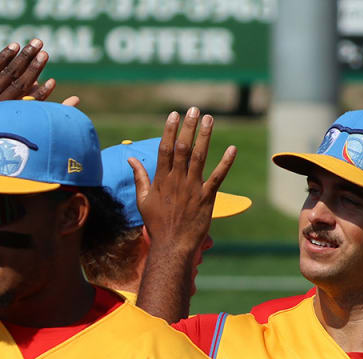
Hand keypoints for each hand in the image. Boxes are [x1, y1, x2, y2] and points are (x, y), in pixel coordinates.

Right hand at [0, 40, 58, 140]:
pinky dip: (40, 93)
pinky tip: (51, 83)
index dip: (4, 57)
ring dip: (34, 68)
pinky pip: (28, 104)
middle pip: (10, 72)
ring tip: (45, 54)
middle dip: (25, 56)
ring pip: (20, 83)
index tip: (15, 45)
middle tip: (38, 42)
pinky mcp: (8, 120)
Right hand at [130, 108, 238, 267]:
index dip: (170, 130)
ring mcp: (193, 188)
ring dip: (205, 136)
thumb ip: (140, 177)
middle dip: (189, 127)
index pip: (165, 148)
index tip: (174, 115)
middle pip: (183, 148)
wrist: (173, 245)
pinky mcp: (207, 198)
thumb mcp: (143, 200)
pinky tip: (232, 149)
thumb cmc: (157, 224)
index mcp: (162, 179)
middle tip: (194, 109)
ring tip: (210, 119)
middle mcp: (177, 180)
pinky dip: (226, 163)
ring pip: (200, 157)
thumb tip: (130, 159)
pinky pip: (218, 177)